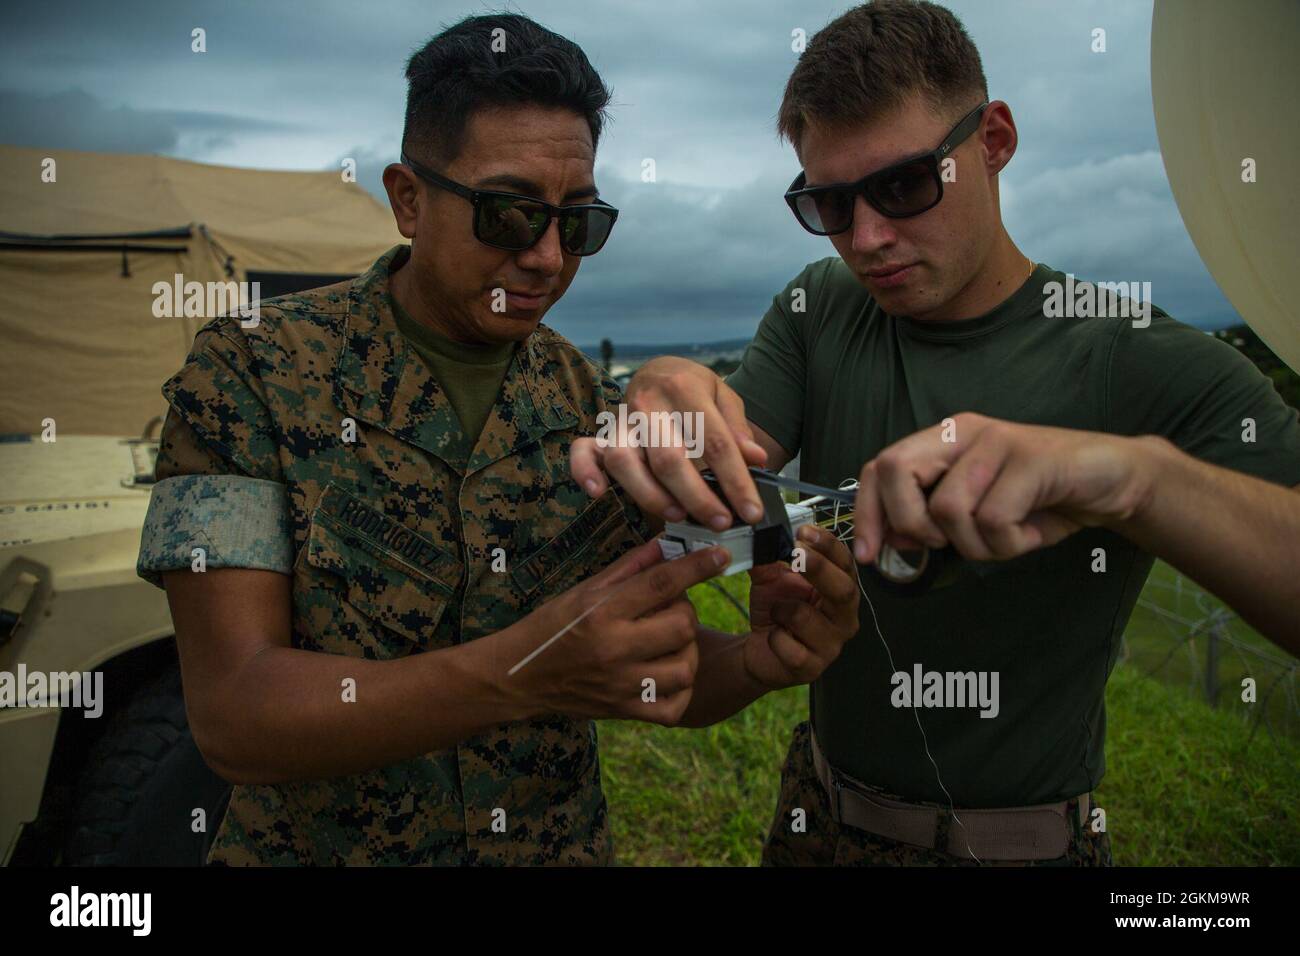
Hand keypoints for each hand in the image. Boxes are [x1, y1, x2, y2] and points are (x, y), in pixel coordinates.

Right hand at [505, 538, 728, 725]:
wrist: (518, 677)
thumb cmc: (551, 626)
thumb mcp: (585, 589)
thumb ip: (630, 567)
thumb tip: (668, 543)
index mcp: (601, 613)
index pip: (660, 583)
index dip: (696, 567)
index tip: (719, 556)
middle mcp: (612, 650)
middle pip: (682, 626)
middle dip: (684, 611)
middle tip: (668, 608)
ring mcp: (620, 686)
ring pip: (685, 667)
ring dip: (685, 649)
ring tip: (668, 641)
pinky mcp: (625, 712)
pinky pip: (675, 705)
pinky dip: (680, 688)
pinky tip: (665, 672)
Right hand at [571, 356, 769, 528]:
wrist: (660, 369)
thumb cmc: (695, 390)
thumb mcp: (724, 398)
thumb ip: (737, 429)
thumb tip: (756, 460)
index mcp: (685, 388)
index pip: (714, 441)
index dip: (735, 481)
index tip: (751, 512)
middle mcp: (649, 402)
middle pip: (669, 457)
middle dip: (697, 497)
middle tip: (720, 522)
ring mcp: (621, 419)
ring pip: (625, 461)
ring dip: (650, 495)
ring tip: (678, 515)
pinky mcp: (602, 432)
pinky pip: (582, 451)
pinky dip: (585, 472)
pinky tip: (598, 493)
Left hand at [742, 524, 860, 689]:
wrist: (761, 650)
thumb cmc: (777, 610)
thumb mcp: (772, 579)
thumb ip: (770, 557)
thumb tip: (763, 535)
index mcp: (841, 590)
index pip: (846, 564)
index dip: (828, 546)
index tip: (804, 531)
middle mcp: (845, 617)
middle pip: (844, 590)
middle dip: (819, 568)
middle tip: (796, 551)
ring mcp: (831, 646)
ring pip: (806, 617)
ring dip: (781, 608)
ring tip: (775, 611)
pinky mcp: (812, 669)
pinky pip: (789, 647)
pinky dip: (773, 637)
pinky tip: (773, 636)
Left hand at [853, 412, 1162, 564]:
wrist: (1113, 478)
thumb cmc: (1041, 499)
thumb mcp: (978, 513)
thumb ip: (934, 520)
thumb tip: (891, 542)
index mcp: (943, 441)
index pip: (881, 466)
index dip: (867, 512)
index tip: (871, 555)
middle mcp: (962, 433)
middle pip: (896, 470)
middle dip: (909, 523)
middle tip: (946, 544)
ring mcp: (996, 441)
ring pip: (948, 509)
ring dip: (977, 545)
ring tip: (1009, 538)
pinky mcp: (1030, 458)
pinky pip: (994, 519)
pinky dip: (1012, 543)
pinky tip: (1033, 531)